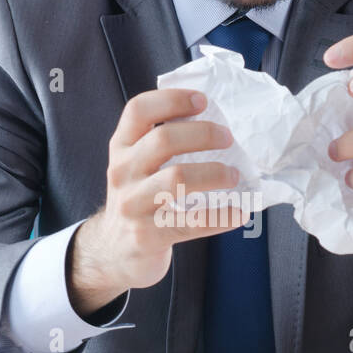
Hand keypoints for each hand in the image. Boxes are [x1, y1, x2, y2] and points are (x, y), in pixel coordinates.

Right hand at [68, 88, 247, 315]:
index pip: (138, 110)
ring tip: (234, 176)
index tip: (203, 101)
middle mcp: (122, 172)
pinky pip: (191, 222)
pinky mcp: (147, 236)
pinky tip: (238, 213)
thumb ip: (159, 144)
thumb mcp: (135, 167)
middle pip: (163, 140)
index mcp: (121, 148)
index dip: (172, 99)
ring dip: (214, 173)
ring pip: (177, 179)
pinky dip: (220, 216)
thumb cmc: (138, 201)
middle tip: (228, 138)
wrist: (113, 252)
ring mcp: (132, 205)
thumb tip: (214, 122)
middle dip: (203, 134)